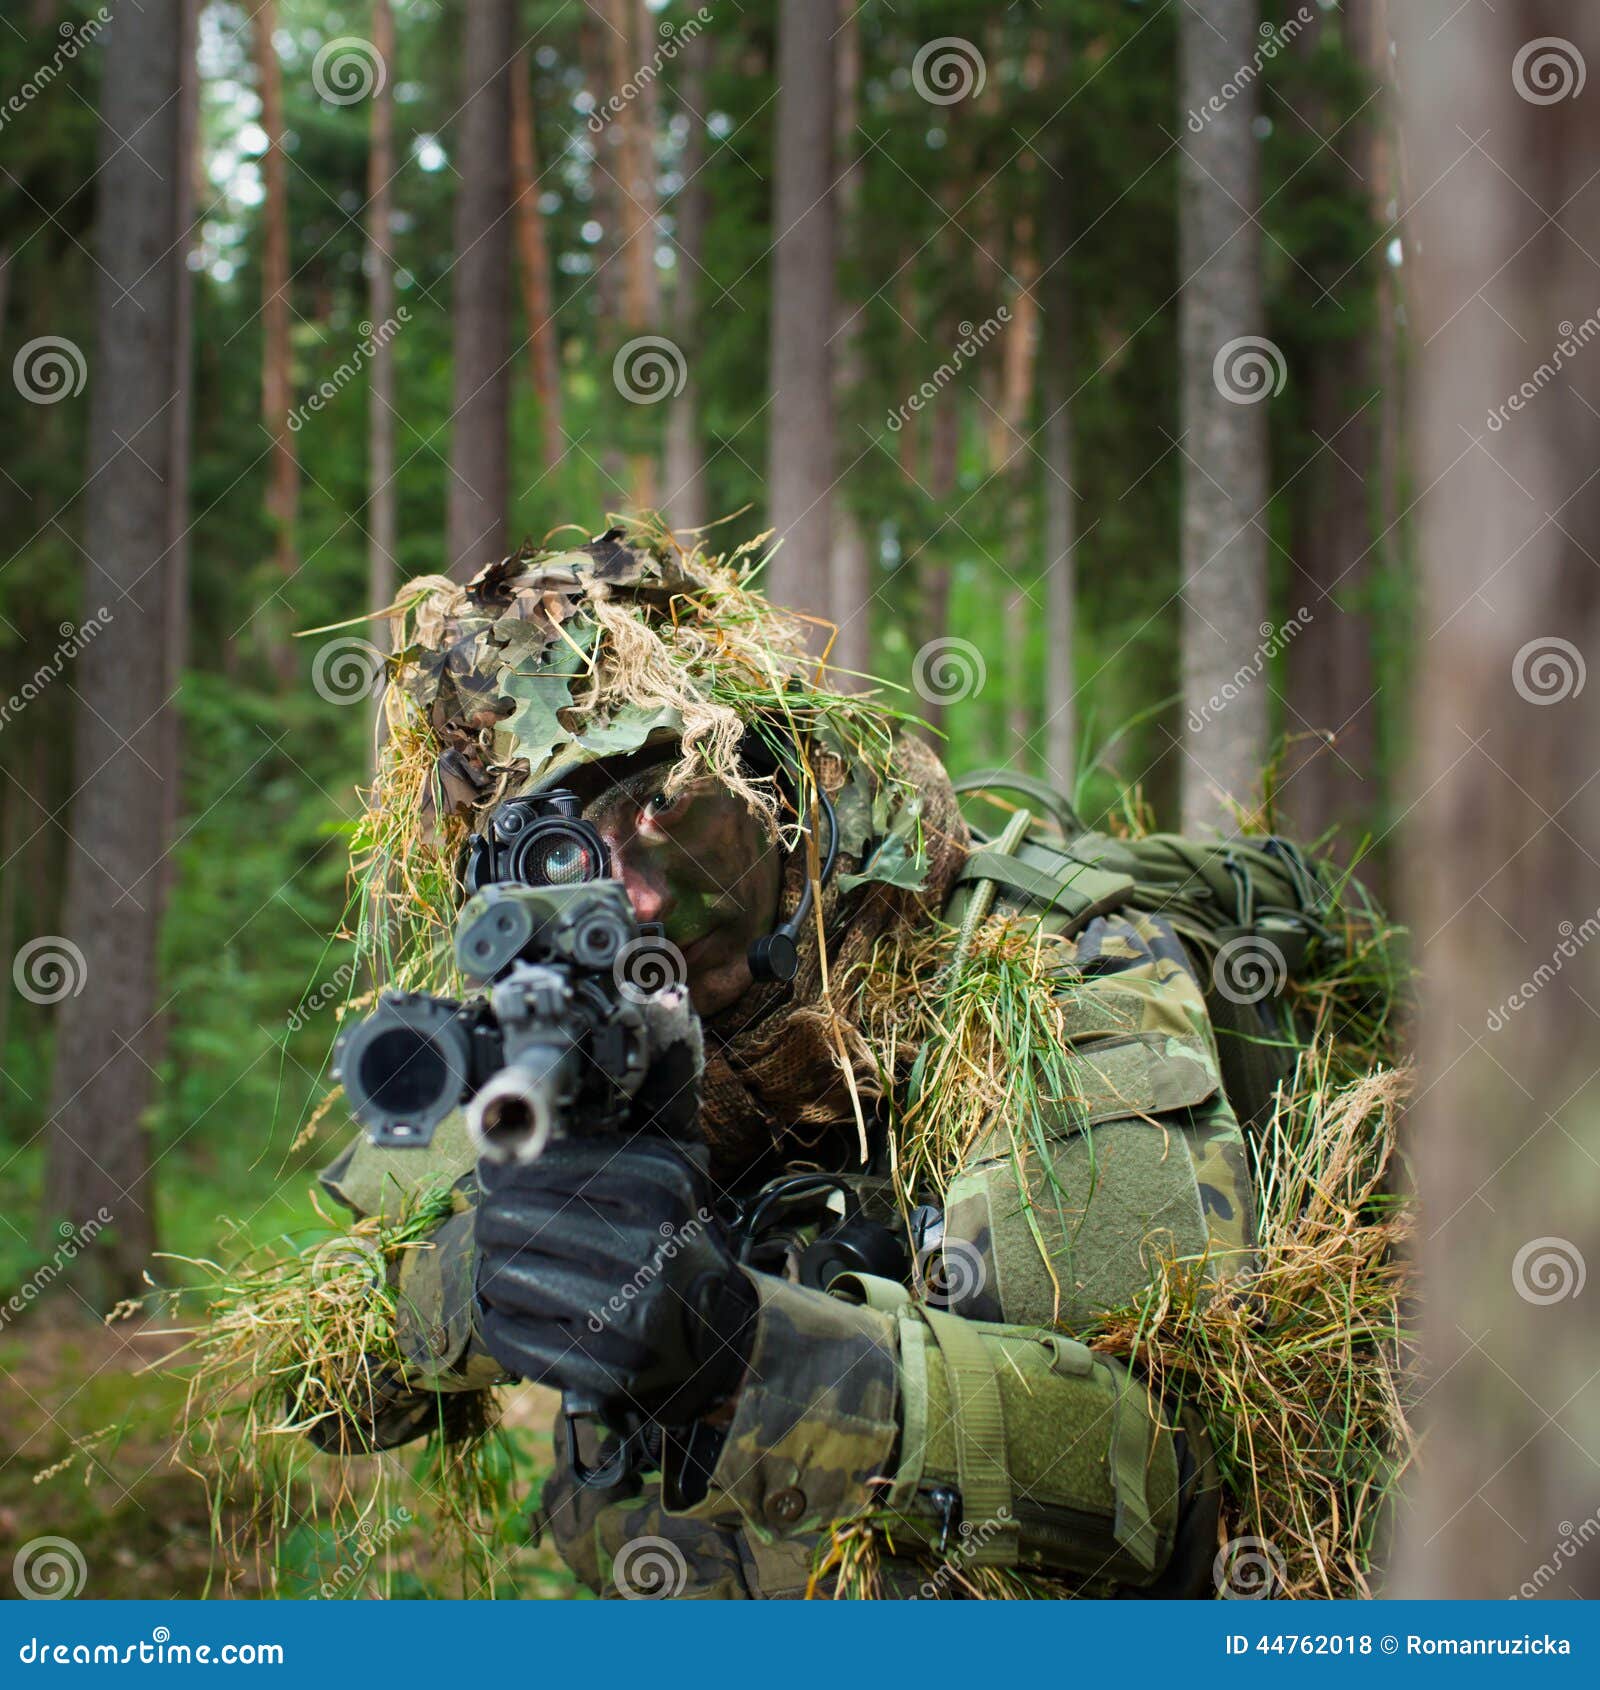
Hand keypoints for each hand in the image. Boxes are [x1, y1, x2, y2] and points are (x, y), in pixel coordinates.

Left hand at [473, 1136, 755, 1424]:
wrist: (721, 1331)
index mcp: (661, 1189)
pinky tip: (522, 1316)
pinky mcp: (609, 1370)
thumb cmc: (670, 1247)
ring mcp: (629, 1315)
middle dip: (495, 1224)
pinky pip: (511, 1338)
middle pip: (509, 1219)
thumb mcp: (654, 1185)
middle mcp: (649, 1249)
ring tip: (515, 1274)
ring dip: (496, 1274)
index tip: (504, 1186)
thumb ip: (582, 1163)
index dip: (508, 1176)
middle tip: (502, 1232)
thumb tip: (494, 1163)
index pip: (540, 1167)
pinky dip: (503, 1323)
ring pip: (502, 1277)